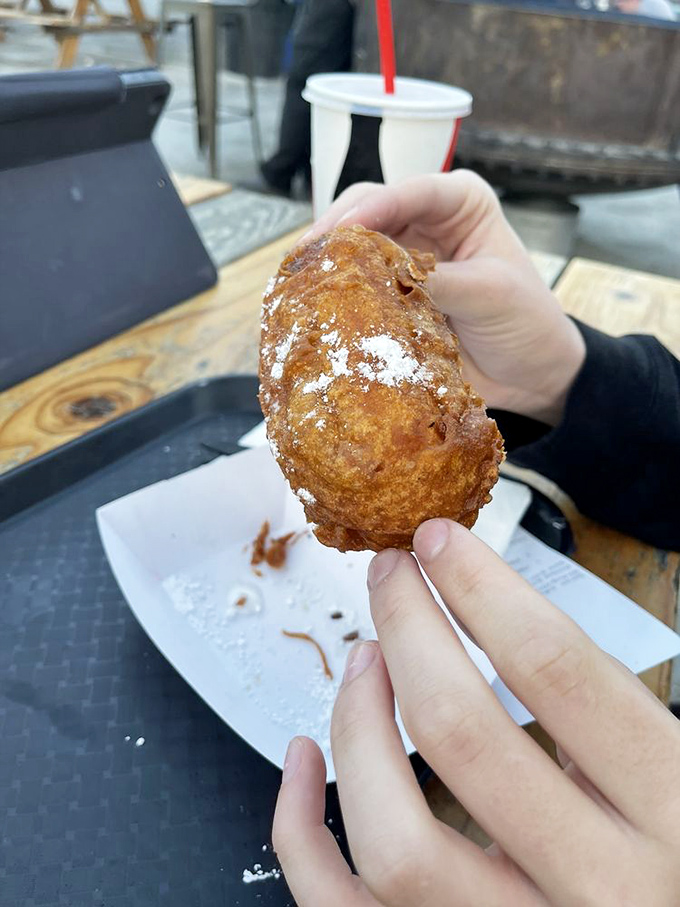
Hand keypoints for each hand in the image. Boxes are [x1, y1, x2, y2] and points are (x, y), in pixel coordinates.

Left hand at [273, 520, 679, 905]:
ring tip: (360, 658)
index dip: (482, 588)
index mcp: (673, 810)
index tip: (440, 543)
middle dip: (407, 626)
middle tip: (390, 575)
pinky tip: (304, 757)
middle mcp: (600, 891)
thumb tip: (487, 603)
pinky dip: (302, 831)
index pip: (555, 669)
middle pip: (461, 733)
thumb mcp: (674, 769)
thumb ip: (601, 708)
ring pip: (394, 841)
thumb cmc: (671, 855)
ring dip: (355, 724)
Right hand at [302, 172, 584, 424]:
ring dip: (328, 261)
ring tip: (300, 280)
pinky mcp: (392, 292)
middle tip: (306, 259)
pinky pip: (356, 285)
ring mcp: (405, 256)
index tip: (339, 232)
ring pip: (354, 245)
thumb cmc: (526, 323)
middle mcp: (427, 220)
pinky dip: (335, 292)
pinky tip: (313, 302)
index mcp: (461, 201)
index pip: (410, 191)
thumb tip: (380, 275)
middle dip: (336, 230)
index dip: (372, 208)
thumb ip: (438, 279)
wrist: (531, 375)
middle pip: (368, 209)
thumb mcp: (489, 294)